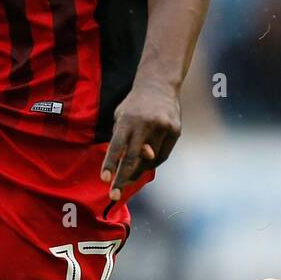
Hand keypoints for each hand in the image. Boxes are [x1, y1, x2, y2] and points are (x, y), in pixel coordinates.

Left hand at [101, 77, 181, 200]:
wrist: (159, 85)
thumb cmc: (134, 106)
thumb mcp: (121, 116)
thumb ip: (123, 139)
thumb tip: (135, 163)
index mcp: (127, 121)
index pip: (116, 147)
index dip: (110, 164)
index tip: (105, 180)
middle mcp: (145, 125)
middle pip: (133, 158)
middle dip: (122, 178)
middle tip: (114, 194)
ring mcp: (163, 128)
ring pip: (150, 160)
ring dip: (138, 171)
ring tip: (129, 176)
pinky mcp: (175, 131)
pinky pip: (163, 155)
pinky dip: (153, 163)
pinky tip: (146, 165)